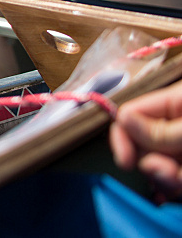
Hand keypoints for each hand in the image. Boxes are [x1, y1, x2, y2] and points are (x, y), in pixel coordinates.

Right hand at [109, 80, 181, 198]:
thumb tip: (121, 118)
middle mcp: (172, 122)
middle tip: (167, 173)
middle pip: (139, 142)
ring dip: (163, 178)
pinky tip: (170, 193)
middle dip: (147, 162)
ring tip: (179, 182)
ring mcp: (179, 146)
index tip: (125, 162)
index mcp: (173, 102)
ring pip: (154, 164)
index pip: (129, 114)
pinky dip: (170, 187)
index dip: (122, 137)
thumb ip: (161, 128)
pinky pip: (170, 179)